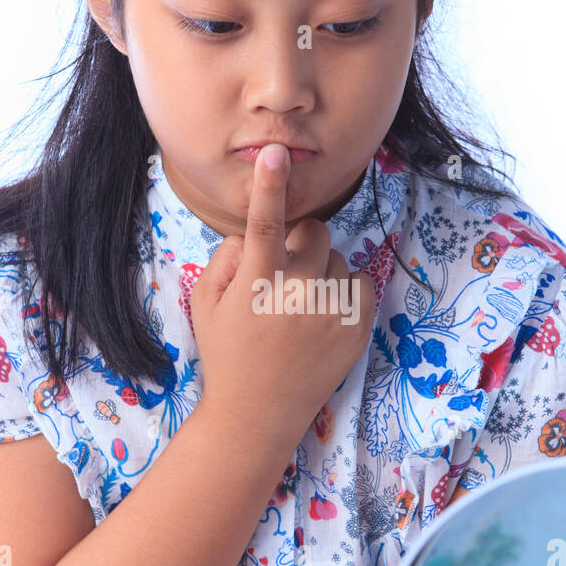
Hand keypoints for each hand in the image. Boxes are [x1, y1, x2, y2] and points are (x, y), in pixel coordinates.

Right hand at [190, 144, 375, 435]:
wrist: (258, 414)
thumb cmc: (228, 354)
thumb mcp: (205, 304)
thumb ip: (226, 258)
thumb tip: (252, 232)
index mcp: (257, 282)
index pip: (264, 221)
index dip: (269, 184)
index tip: (275, 152)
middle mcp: (298, 292)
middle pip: (315, 231)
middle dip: (301, 244)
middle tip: (282, 278)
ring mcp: (332, 310)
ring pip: (336, 258)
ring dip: (321, 270)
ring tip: (298, 309)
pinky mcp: (358, 326)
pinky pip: (359, 282)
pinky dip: (343, 291)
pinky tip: (321, 316)